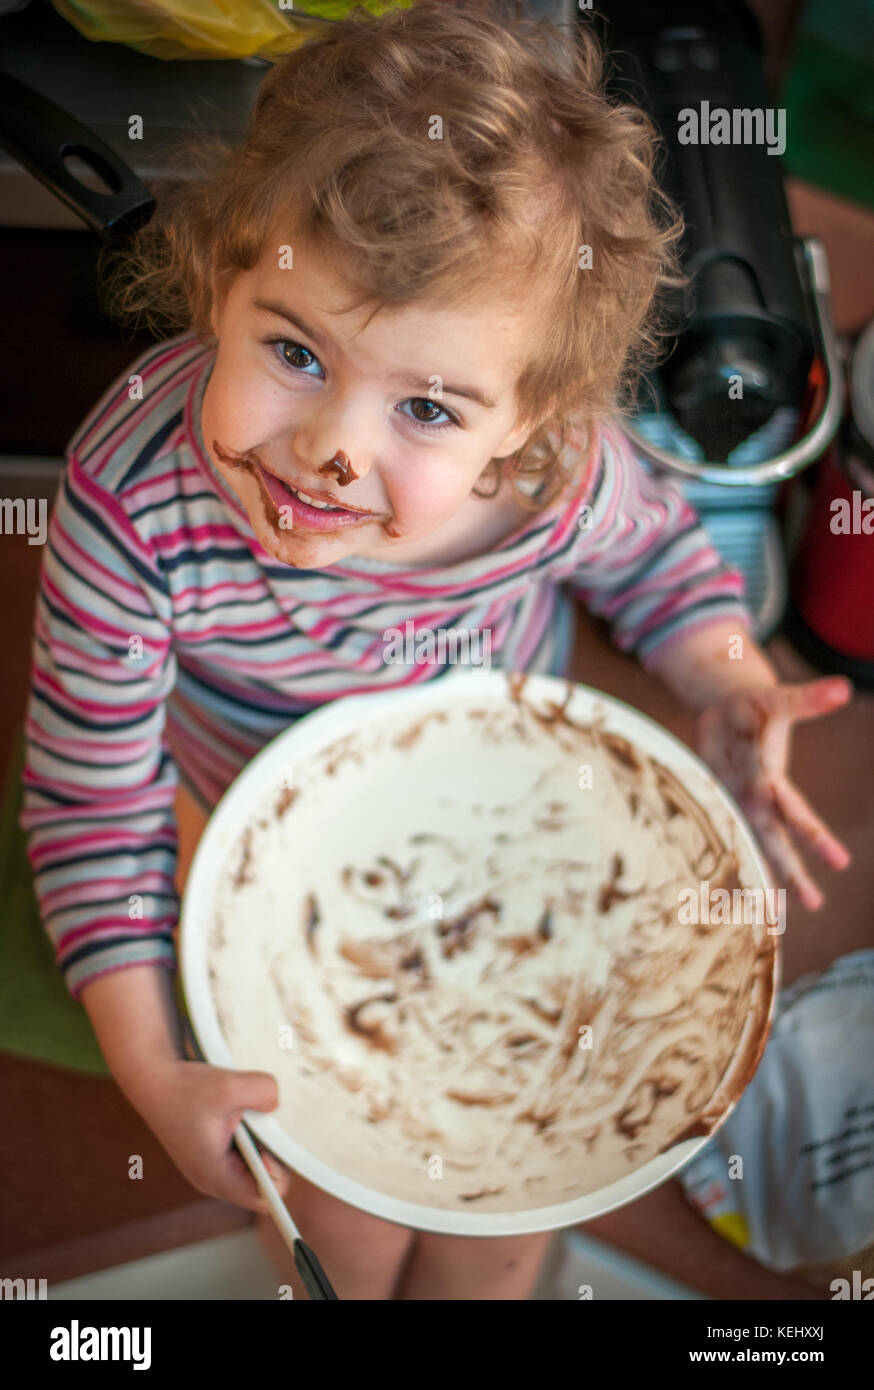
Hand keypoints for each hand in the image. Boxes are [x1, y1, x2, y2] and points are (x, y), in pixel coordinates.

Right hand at [133, 1058, 292, 1212]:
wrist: (152, 1080)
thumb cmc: (183, 1087)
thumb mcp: (229, 1084)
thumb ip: (264, 1092)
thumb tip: (278, 1105)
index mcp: (216, 1176)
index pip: (264, 1198)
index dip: (277, 1173)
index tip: (267, 1143)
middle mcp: (213, 1179)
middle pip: (262, 1181)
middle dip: (269, 1151)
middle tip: (256, 1120)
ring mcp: (211, 1168)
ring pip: (253, 1165)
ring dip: (257, 1139)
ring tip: (242, 1113)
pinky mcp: (210, 1154)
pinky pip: (242, 1152)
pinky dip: (247, 1132)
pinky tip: (236, 1110)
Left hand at [695, 676, 852, 910]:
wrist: (727, 711)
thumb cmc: (754, 707)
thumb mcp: (778, 700)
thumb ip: (807, 699)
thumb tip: (844, 687)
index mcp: (771, 781)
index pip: (796, 813)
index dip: (816, 836)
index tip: (841, 862)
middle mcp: (756, 800)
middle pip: (775, 842)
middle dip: (792, 872)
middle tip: (814, 904)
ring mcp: (734, 804)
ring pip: (747, 847)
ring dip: (758, 878)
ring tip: (772, 917)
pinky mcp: (713, 802)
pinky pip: (716, 836)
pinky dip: (718, 862)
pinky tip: (720, 895)